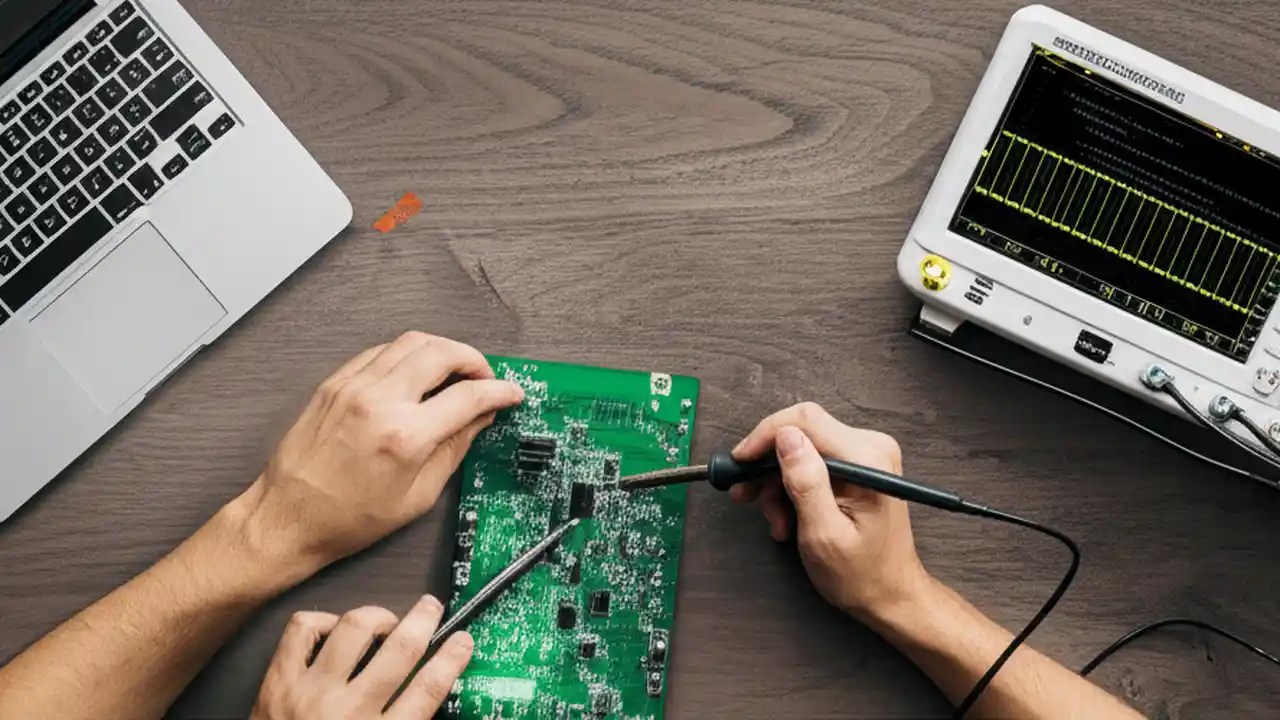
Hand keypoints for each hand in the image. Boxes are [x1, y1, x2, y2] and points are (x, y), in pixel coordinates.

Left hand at [239, 332, 523, 571]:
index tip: (511, 393)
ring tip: (454, 371)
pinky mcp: (334, 383)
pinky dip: (407, 355)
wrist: (289, 517)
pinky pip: (381, 351)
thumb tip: (481, 417)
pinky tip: (416, 374)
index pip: (468, 396)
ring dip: (442, 350)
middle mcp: (379, 401)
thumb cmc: (349, 518)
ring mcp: (353, 386)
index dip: (498, 392)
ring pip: (411, 342)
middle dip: (473, 360)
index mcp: (405, 436)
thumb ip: (455, 448)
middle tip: (484, 378)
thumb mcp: (418, 495)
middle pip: (442, 352)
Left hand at [251, 596, 472, 719]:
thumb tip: (428, 686)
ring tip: (384, 620)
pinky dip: (323, 621)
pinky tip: (334, 630)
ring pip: (354, 628)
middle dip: (423, 620)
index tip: (463, 640)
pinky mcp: (279, 681)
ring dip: (377, 616)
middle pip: (400, 650)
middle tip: (431, 607)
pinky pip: (304, 630)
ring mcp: (311, 693)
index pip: (428, 689)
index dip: (451, 659)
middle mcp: (349, 712)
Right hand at [730, 403, 928, 619]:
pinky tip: (788, 518)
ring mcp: (866, 455)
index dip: (765, 435)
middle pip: (802, 434)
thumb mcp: (823, 534)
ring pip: (801, 450)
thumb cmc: (861, 574)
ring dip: (779, 484)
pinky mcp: (858, 465)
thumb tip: (785, 436)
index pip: (807, 420)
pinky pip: (812, 463)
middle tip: (746, 496)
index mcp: (868, 460)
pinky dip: (793, 488)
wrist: (890, 594)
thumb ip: (805, 482)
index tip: (739, 461)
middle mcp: (871, 447)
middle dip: (769, 467)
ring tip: (776, 522)